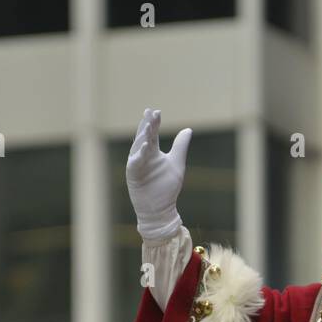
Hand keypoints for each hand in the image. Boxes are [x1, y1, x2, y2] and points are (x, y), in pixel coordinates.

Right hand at [126, 108, 192, 240]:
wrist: (161, 209)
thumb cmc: (167, 188)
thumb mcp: (177, 163)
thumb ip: (180, 146)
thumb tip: (187, 129)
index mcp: (152, 152)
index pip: (152, 134)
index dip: (154, 122)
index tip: (157, 111)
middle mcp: (143, 156)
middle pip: (144, 137)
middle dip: (146, 125)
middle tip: (149, 112)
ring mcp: (137, 165)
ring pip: (138, 147)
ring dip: (142, 137)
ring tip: (148, 126)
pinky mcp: (133, 175)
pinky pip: (135, 163)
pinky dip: (140, 155)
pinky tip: (146, 146)